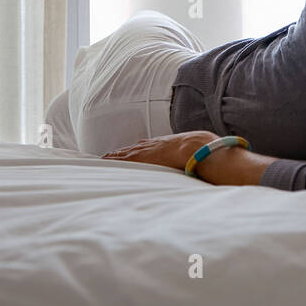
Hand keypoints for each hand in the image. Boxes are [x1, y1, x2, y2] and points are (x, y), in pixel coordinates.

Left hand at [102, 130, 216, 171]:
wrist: (197, 147)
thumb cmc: (199, 149)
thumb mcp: (194, 148)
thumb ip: (192, 152)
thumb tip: (202, 158)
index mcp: (164, 143)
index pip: (147, 145)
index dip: (138, 148)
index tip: (132, 148)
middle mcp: (153, 145)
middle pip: (133, 148)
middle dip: (122, 152)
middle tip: (109, 155)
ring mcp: (147, 151)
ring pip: (125, 153)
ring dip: (114, 156)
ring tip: (104, 159)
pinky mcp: (142, 158)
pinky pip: (123, 159)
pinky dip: (114, 160)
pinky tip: (105, 161)